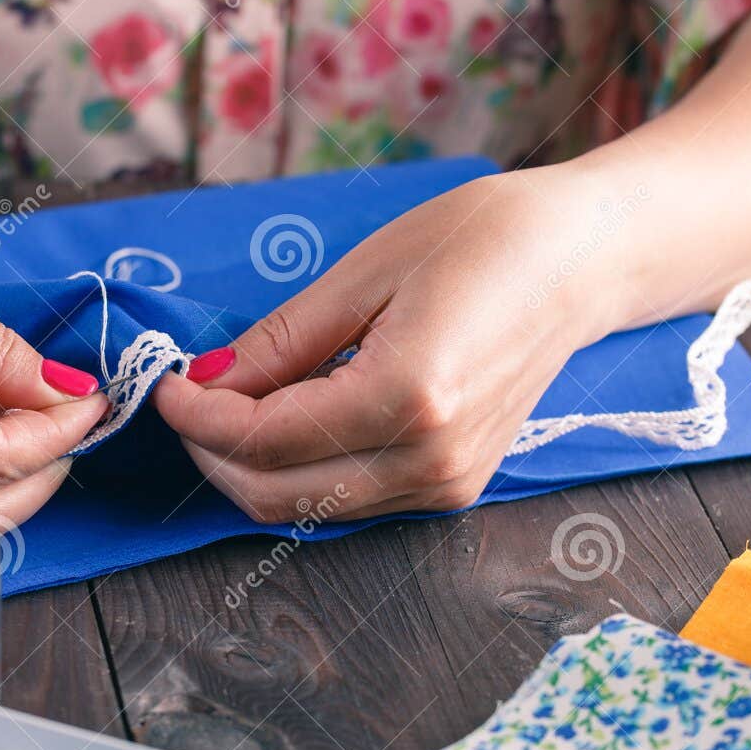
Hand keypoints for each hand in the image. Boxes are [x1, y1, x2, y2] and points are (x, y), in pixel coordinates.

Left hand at [152, 166, 625, 521]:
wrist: (584, 262)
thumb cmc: (486, 239)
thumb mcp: (366, 272)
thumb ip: (282, 342)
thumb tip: (206, 382)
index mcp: (412, 397)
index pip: (265, 440)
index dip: (198, 419)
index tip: (166, 382)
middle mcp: (431, 459)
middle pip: (275, 494)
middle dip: (212, 453)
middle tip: (190, 394)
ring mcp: (446, 484)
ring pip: (305, 510)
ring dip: (250, 466)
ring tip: (233, 400)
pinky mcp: (451, 487)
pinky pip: (346, 500)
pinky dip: (298, 470)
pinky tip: (289, 414)